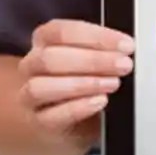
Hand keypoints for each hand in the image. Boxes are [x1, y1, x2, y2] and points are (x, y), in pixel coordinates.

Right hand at [18, 20, 134, 146]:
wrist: (76, 120)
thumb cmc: (86, 80)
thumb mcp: (96, 59)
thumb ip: (106, 49)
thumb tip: (126, 48)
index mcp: (45, 40)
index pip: (61, 32)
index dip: (95, 37)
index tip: (126, 45)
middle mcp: (32, 65)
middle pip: (51, 58)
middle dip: (93, 61)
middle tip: (124, 65)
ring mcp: (29, 95)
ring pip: (41, 87)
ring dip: (84, 84)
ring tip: (113, 84)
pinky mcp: (38, 122)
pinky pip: (50, 116)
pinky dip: (78, 107)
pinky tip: (100, 101)